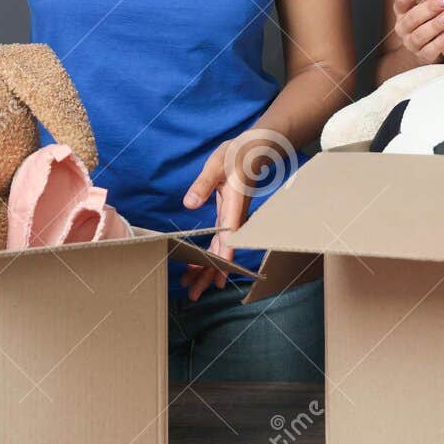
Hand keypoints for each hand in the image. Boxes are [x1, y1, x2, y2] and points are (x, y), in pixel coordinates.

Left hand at [180, 127, 288, 300]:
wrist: (255, 147)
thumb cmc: (238, 154)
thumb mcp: (216, 164)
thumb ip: (203, 184)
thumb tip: (189, 203)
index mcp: (234, 206)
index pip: (229, 240)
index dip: (223, 261)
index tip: (215, 280)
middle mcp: (235, 217)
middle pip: (223, 252)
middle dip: (208, 274)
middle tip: (193, 295)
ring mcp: (232, 218)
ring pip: (221, 250)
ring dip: (206, 268)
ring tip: (190, 285)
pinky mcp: (228, 215)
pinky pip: (219, 242)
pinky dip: (209, 254)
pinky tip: (198, 264)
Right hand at [385, 0, 443, 65]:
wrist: (427, 45)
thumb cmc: (423, 16)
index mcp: (402, 11)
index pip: (400, 1)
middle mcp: (404, 27)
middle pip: (412, 18)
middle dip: (428, 8)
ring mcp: (412, 43)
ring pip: (419, 35)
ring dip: (435, 25)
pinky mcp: (423, 56)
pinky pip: (429, 52)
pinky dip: (439, 44)